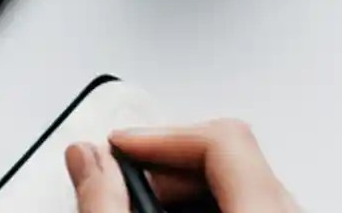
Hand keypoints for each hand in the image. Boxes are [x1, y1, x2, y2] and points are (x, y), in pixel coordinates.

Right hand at [66, 119, 298, 212]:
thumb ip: (106, 202)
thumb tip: (88, 159)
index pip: (223, 140)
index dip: (159, 136)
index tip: (119, 148)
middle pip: (235, 157)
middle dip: (168, 163)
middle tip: (123, 185)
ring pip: (245, 184)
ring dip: (186, 186)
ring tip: (143, 208)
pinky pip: (253, 205)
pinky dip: (211, 206)